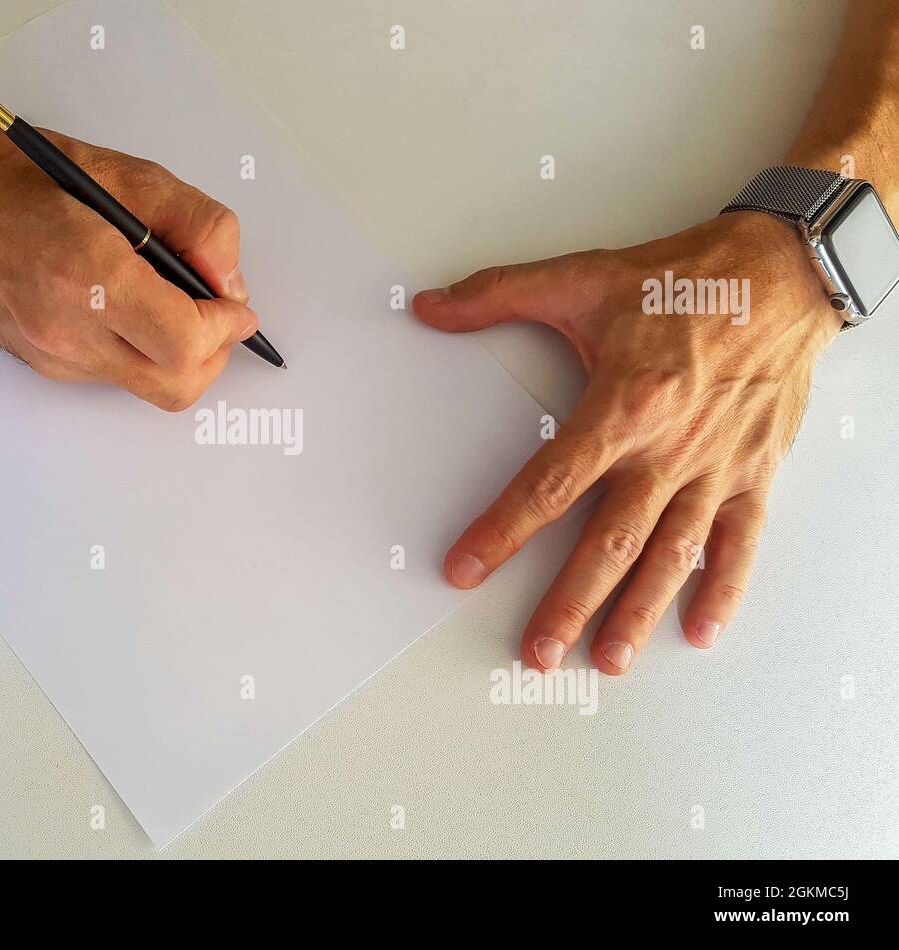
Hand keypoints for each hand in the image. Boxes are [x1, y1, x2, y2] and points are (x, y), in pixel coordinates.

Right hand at [0, 95, 257, 410]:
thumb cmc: (30, 176)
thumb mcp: (133, 178)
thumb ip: (198, 228)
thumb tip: (230, 284)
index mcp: (90, 275)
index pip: (184, 342)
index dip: (225, 329)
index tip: (235, 309)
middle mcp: (65, 327)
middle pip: (174, 385)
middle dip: (212, 355)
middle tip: (217, 317)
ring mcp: (50, 353)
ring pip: (145, 386)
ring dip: (175, 356)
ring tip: (171, 306)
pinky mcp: (40, 363)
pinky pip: (111, 376)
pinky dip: (136, 352)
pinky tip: (127, 310)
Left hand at [413, 211, 840, 674]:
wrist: (781, 273)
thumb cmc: (686, 280)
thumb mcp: (585, 278)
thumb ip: (499, 295)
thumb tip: (431, 307)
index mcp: (622, 406)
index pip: (549, 484)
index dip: (503, 531)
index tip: (466, 568)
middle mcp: (668, 448)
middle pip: (609, 542)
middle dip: (570, 602)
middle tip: (538, 651)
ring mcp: (714, 468)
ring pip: (670, 556)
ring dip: (637, 612)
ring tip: (605, 659)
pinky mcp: (754, 473)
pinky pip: (739, 542)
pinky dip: (723, 588)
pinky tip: (699, 629)